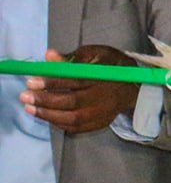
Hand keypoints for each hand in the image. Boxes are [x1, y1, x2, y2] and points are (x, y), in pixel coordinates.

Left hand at [22, 46, 137, 133]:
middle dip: (45, 100)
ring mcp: (104, 113)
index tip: (32, 82)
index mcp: (105, 77)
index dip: (52, 82)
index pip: (76, 81)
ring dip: (49, 115)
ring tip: (30, 108)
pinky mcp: (101, 123)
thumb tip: (49, 56)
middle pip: (73, 102)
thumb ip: (72, 57)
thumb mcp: (96, 54)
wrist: (134, 86)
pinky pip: (78, 128)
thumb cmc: (110, 66)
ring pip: (74, 119)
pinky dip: (59, 123)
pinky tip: (46, 116)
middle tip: (25, 97)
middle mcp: (106, 97)